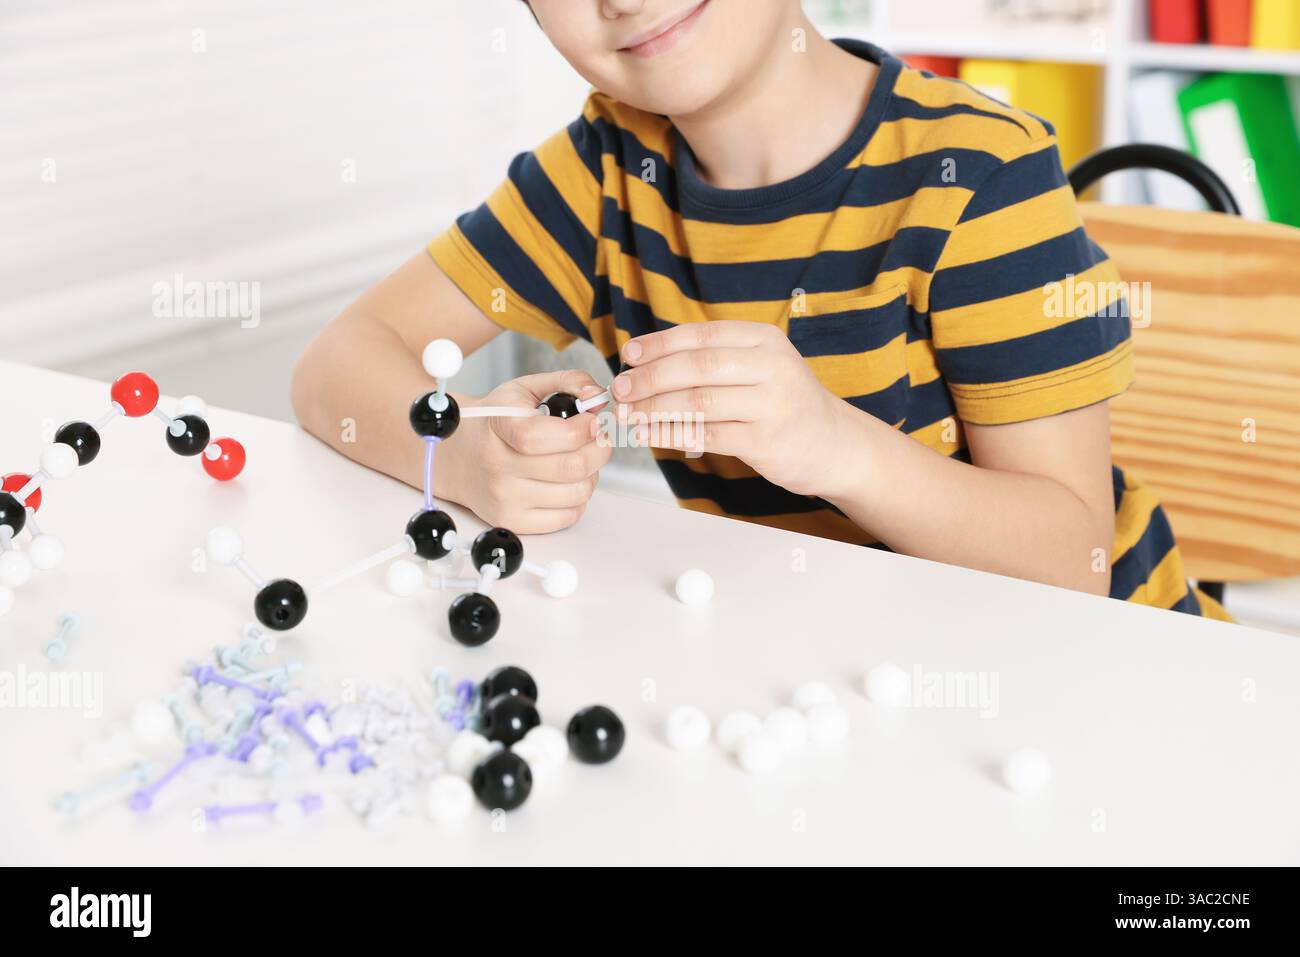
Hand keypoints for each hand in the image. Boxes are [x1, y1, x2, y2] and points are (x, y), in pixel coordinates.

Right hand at [439, 370, 611, 532]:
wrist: (459, 456)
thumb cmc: (496, 422)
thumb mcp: (524, 389)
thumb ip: (567, 381)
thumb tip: (599, 396)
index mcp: (498, 426)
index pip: (546, 435)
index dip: (582, 429)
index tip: (593, 421)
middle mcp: (497, 465)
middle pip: (572, 467)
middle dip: (599, 450)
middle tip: (598, 439)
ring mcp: (504, 498)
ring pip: (577, 493)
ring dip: (591, 475)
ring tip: (580, 460)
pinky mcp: (513, 521)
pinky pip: (568, 516)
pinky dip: (579, 498)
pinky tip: (568, 482)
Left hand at [612, 321, 847, 496]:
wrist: (833, 443)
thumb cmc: (782, 402)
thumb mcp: (758, 366)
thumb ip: (713, 358)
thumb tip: (644, 359)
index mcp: (764, 340)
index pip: (702, 336)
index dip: (659, 345)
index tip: (628, 355)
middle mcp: (772, 367)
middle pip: (696, 367)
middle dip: (650, 378)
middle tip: (620, 389)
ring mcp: (771, 404)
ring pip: (698, 402)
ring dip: (654, 409)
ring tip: (627, 415)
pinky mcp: (766, 441)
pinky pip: (706, 436)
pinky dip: (670, 435)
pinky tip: (649, 435)